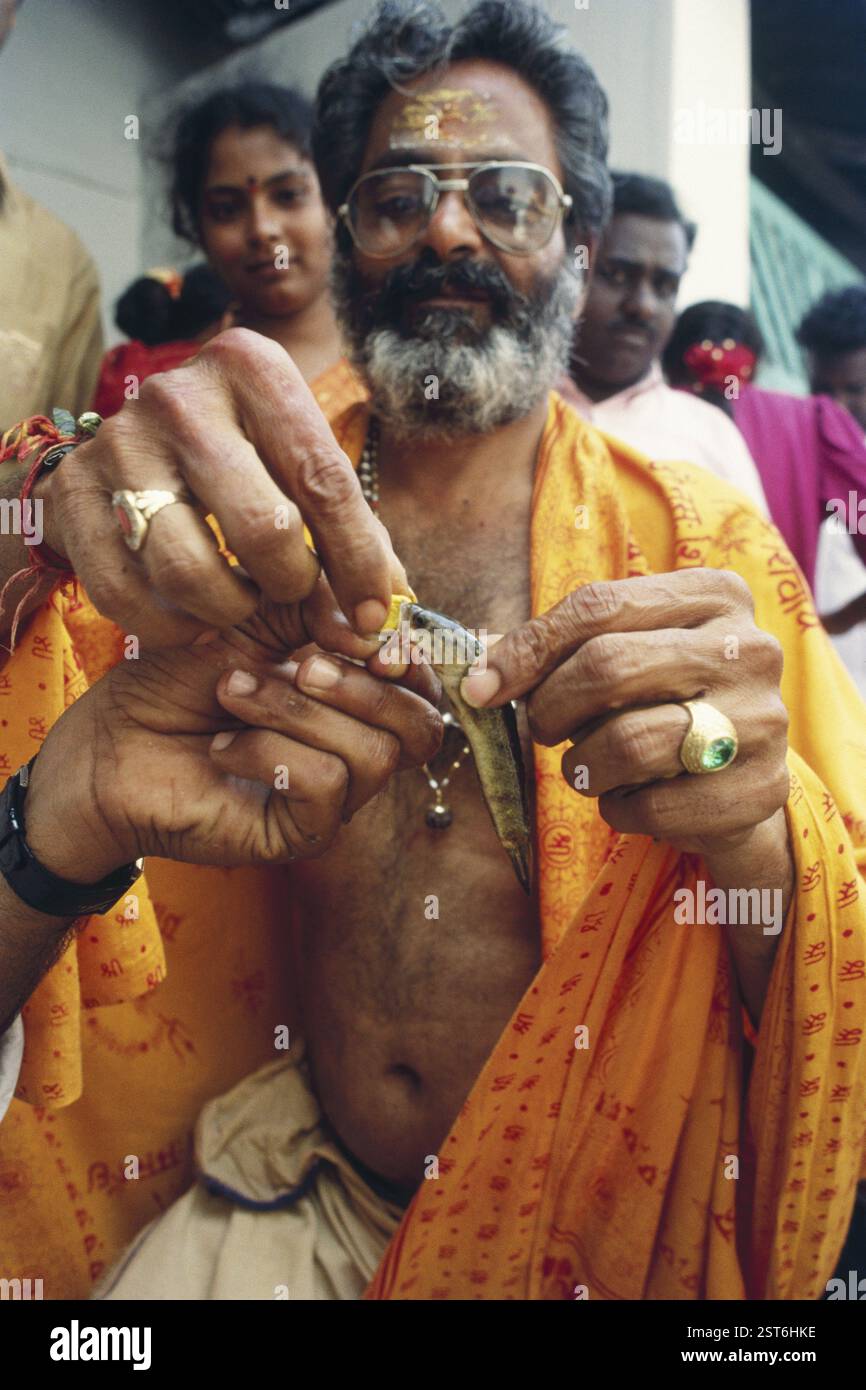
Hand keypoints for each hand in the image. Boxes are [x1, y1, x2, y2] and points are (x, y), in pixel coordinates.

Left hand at [24, 595, 441, 882]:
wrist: (110, 738)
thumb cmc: (179, 674)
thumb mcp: (256, 615)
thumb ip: (321, 605)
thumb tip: (379, 627)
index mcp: (357, 697)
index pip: (426, 689)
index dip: (410, 658)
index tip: (365, 631)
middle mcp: (355, 748)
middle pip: (422, 728)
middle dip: (362, 686)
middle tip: (298, 662)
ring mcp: (332, 796)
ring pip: (373, 755)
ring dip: (296, 712)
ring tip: (232, 693)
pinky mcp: (299, 834)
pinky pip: (326, 788)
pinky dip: (272, 753)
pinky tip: (223, 744)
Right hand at [42, 328, 407, 647]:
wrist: (125, 454)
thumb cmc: (241, 467)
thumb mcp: (298, 472)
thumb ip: (353, 536)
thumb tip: (383, 617)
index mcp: (252, 367)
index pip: (324, 479)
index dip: (358, 562)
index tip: (372, 616)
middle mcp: (181, 396)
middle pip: (262, 528)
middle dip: (291, 584)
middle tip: (291, 591)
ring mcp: (118, 443)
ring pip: (189, 570)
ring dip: (229, 610)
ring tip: (241, 600)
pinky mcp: (73, 494)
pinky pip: (129, 597)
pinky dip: (171, 627)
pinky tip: (192, 614)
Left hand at [459, 569, 790, 859]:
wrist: (741, 783)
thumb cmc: (662, 706)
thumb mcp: (625, 656)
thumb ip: (560, 651)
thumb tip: (478, 677)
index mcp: (714, 594)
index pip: (598, 605)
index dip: (527, 649)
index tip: (481, 688)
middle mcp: (750, 648)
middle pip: (609, 666)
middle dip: (552, 708)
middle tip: (543, 731)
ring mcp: (765, 721)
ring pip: (629, 742)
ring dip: (585, 767)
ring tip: (590, 768)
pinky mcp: (763, 790)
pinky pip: (654, 807)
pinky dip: (621, 812)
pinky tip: (633, 800)